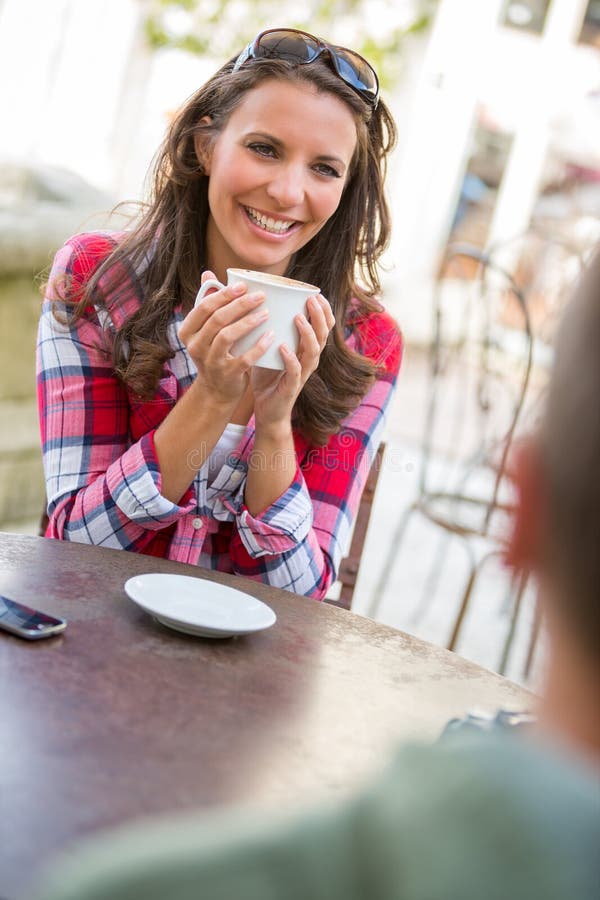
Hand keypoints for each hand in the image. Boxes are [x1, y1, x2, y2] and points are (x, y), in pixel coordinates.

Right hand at [178, 271, 273, 406]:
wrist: (216, 390)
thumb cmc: (215, 352)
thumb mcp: (207, 330)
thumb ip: (209, 303)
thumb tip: (208, 273)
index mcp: (188, 331)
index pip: (204, 307)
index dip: (224, 294)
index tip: (244, 285)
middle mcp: (195, 346)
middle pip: (217, 319)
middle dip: (240, 305)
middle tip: (260, 296)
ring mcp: (210, 362)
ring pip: (227, 336)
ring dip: (248, 322)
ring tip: (266, 312)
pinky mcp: (227, 375)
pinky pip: (244, 358)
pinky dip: (258, 346)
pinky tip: (271, 335)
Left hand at [252, 294, 334, 434]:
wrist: (266, 410)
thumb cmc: (268, 377)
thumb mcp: (268, 348)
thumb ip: (266, 330)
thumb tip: (251, 304)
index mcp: (306, 349)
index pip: (323, 327)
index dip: (324, 311)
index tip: (317, 293)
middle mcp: (308, 360)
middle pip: (323, 335)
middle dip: (320, 316)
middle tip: (311, 300)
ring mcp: (302, 374)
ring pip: (314, 351)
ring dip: (307, 333)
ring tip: (299, 318)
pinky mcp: (292, 387)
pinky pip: (296, 372)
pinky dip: (291, 359)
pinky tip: (283, 347)